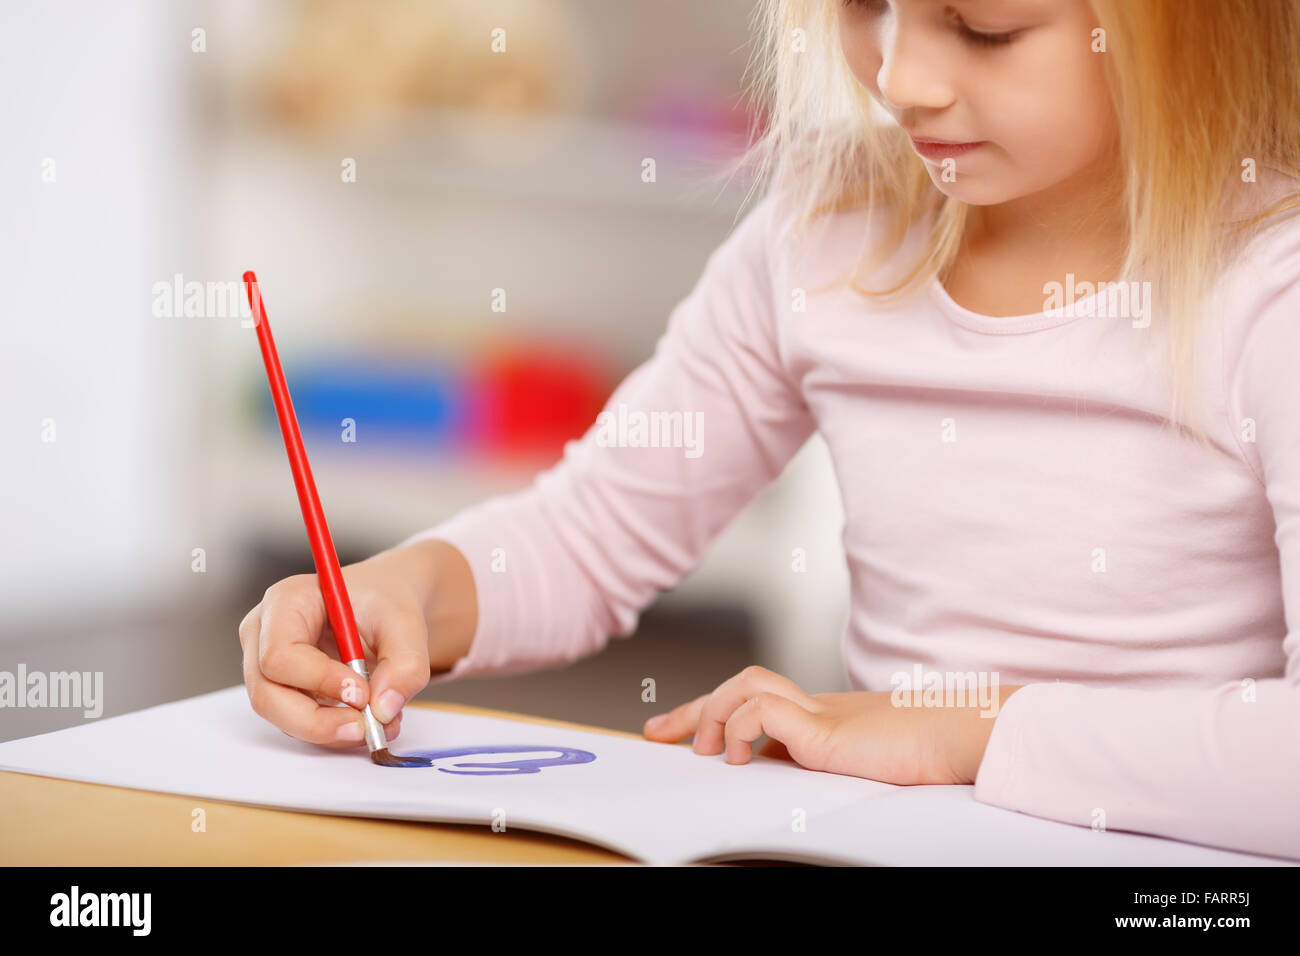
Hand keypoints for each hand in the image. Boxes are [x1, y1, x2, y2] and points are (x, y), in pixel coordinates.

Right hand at [237, 538, 476, 747]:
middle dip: (317, 721)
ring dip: (330, 731)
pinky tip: (368, 720)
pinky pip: (298, 723)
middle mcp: (264, 635)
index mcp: (286, 601)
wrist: (384, 609)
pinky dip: (334, 731)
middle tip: (365, 728)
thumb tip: (384, 708)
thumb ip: (404, 662)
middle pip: (267, 695)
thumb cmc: (384, 602)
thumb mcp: (405, 621)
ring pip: (281, 717)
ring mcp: (267, 668)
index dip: (318, 680)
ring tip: (379, 723)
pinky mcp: (283, 693)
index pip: (280, 654)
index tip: (361, 694)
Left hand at [643, 665, 1020, 784]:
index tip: (678, 733)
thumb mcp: (863, 765)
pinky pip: (767, 711)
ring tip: (713, 751)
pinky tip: (747, 755)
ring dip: (717, 714)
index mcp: (823, 716)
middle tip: (657, 734)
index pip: (755, 701)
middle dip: (694, 710)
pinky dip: (745, 729)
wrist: (970, 738)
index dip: (713, 713)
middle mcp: (818, 706)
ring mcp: (823, 712)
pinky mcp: (828, 728)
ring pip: (748, 685)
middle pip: (741, 685)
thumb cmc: (930, 756)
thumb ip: (826, 764)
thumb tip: (784, 774)